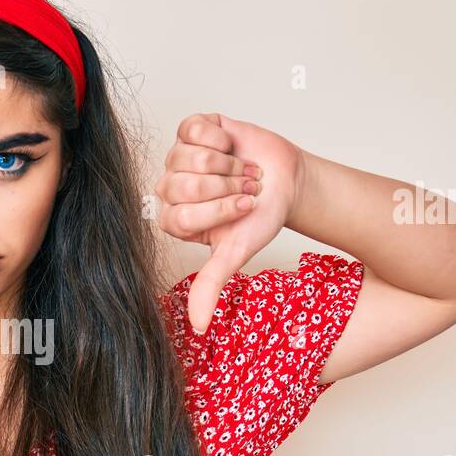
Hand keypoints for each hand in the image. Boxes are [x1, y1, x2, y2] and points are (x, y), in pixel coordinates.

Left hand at [154, 113, 306, 334]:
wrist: (286, 182)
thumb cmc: (259, 218)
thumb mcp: (236, 253)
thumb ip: (211, 284)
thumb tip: (198, 326)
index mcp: (173, 220)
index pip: (184, 214)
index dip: (220, 209)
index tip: (244, 208)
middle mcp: (169, 189)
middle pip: (186, 183)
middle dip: (228, 186)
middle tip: (246, 189)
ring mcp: (178, 157)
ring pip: (191, 156)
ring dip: (229, 164)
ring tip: (242, 171)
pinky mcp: (192, 130)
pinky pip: (196, 129)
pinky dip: (222, 138)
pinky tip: (231, 146)